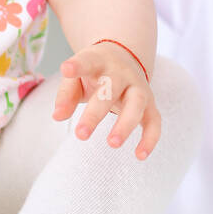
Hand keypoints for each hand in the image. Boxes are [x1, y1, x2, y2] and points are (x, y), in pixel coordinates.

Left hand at [52, 41, 160, 159]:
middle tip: (81, 134)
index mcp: (99, 61)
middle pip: (111, 89)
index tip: (67, 69)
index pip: (88, 62)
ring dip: (125, 124)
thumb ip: (66, 94)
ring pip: (136, 104)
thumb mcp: (77, 76)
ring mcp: (138, 87)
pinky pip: (154, 121)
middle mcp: (121, 73)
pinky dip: (150, 138)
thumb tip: (58, 116)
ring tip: (113, 144)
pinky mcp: (150, 104)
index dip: (78, 66)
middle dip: (96, 113)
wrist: (125, 58)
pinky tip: (140, 155)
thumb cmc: (95, 72)